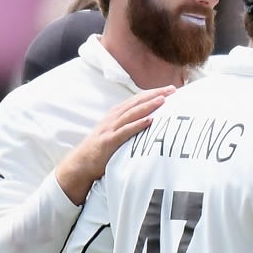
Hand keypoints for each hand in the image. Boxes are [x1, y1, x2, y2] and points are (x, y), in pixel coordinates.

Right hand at [55, 86, 173, 203]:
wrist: (80, 163)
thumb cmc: (101, 149)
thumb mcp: (114, 132)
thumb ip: (127, 125)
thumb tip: (149, 121)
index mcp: (116, 115)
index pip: (137, 100)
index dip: (152, 93)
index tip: (169, 89)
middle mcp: (113, 119)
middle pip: (136, 103)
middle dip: (154, 94)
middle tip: (172, 89)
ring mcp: (110, 129)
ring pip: (132, 114)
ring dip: (148, 106)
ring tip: (163, 100)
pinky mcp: (109, 141)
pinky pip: (125, 131)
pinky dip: (137, 125)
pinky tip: (149, 120)